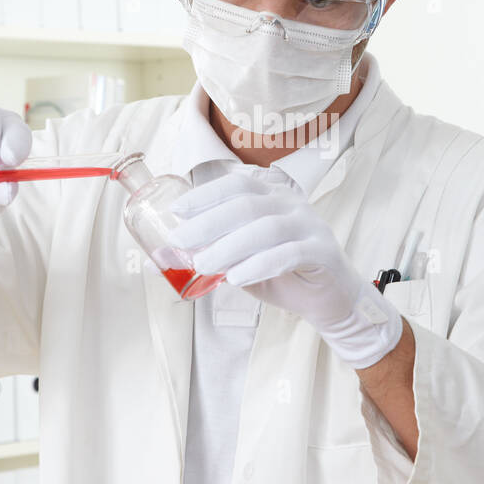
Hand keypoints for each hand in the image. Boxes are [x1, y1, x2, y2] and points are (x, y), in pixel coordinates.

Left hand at [168, 166, 402, 368]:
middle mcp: (291, 203)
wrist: (329, 299)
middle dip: (209, 222)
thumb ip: (206, 257)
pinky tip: (238, 278)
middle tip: (180, 242)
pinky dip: (260, 264)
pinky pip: (289, 253)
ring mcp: (310, 225)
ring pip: (266, 227)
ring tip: (204, 265)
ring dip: (230, 246)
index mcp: (271, 196)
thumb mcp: (238, 263)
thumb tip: (155, 262)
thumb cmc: (281, 274)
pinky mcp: (323, 251)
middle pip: (246, 203)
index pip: (236, 184)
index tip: (176, 210)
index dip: (205, 194)